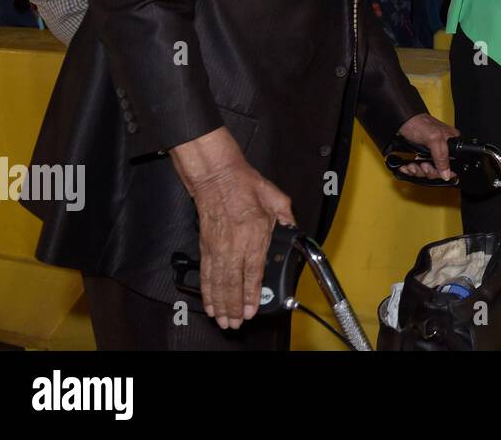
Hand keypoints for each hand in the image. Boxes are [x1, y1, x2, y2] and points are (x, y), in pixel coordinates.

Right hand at [169, 128, 295, 329]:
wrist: (217, 177)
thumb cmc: (246, 185)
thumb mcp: (276, 198)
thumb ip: (287, 217)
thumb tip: (294, 231)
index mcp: (255, 233)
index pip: (253, 271)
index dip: (252, 294)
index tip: (252, 310)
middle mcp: (235, 244)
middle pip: (233, 283)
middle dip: (234, 307)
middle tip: (236, 323)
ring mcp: (218, 247)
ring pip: (218, 282)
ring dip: (220, 304)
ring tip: (224, 320)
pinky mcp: (206, 246)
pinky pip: (206, 273)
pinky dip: (207, 290)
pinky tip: (209, 302)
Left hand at [394, 113, 458, 180]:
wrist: (400, 121)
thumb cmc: (417, 123)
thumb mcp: (434, 138)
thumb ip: (442, 156)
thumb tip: (446, 173)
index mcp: (450, 143)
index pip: (452, 164)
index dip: (444, 171)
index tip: (437, 172)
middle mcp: (441, 149)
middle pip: (439, 170)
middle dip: (428, 171)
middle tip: (423, 165)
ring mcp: (430, 153)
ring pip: (427, 171)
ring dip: (417, 171)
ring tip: (412, 165)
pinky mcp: (419, 156)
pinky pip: (417, 169)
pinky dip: (411, 170)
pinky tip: (407, 166)